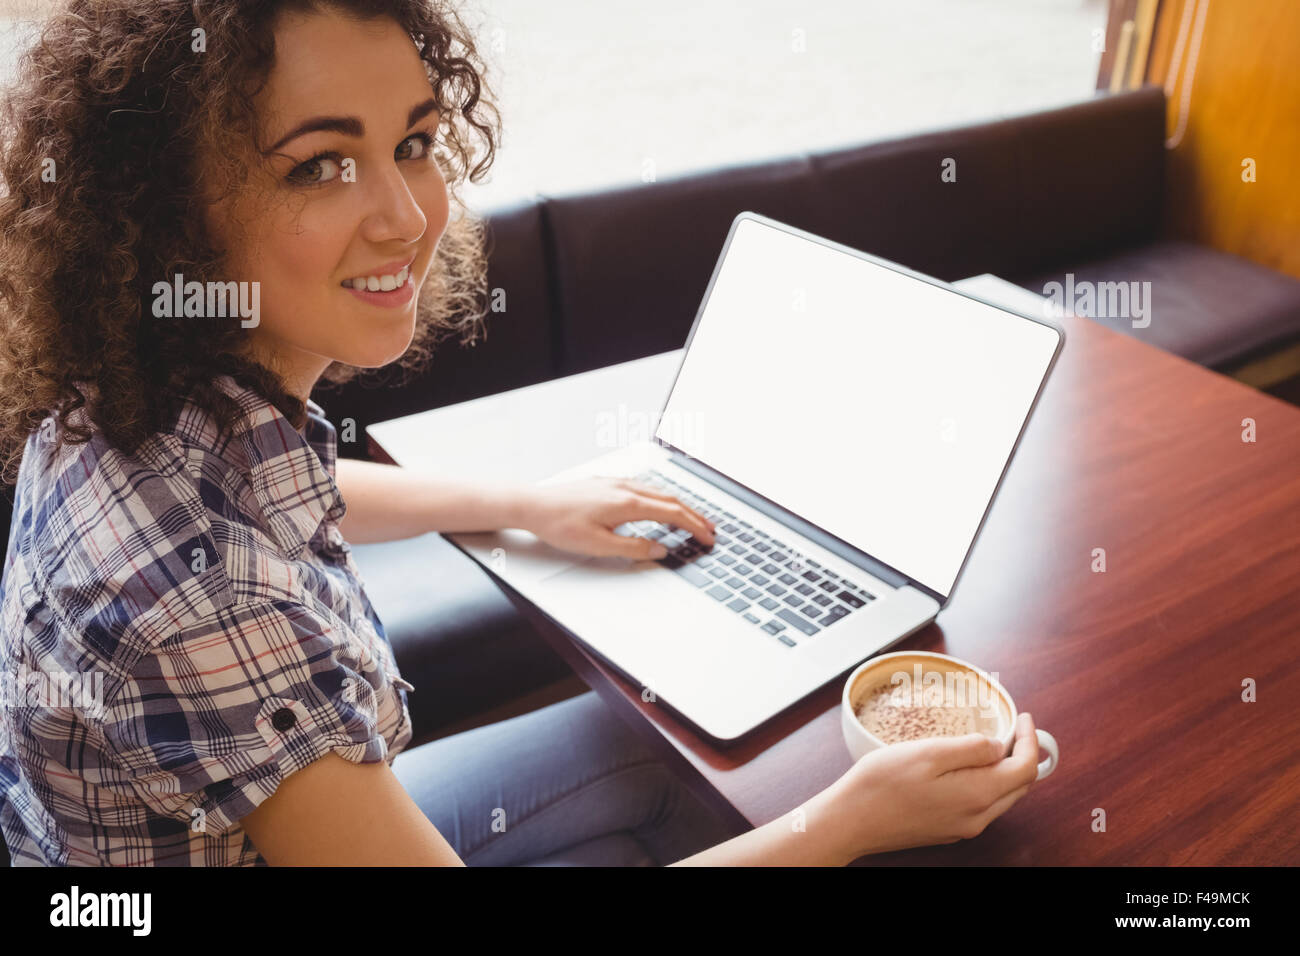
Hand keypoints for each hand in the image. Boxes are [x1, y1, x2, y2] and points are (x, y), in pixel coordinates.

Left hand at [518, 476, 716, 559]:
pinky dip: (662, 497)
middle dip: (694, 514)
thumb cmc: (560, 524)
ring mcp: (616, 483)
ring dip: (679, 505)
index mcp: (628, 503)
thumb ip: (633, 547)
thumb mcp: (599, 545)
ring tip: (691, 517)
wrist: (533, 505)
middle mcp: (626, 488)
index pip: (673, 513)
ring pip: (658, 491)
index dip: (694, 526)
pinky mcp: (607, 482)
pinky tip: (659, 503)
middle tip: (710, 528)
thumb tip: (660, 548)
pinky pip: (644, 487)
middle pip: (671, 499)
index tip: (708, 536)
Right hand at [820, 712, 1042, 861]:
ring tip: (994, 744)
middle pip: (1019, 786)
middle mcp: (976, 817)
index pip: (1025, 769)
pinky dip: (988, 784)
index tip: (1025, 719)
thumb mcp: (928, 753)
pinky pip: (981, 806)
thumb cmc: (882, 784)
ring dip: (1006, 770)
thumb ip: (970, 749)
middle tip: (1017, 729)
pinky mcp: (947, 830)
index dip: (1031, 741)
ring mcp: (962, 827)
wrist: (850, 820)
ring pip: (1002, 798)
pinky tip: (968, 767)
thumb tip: (999, 746)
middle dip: (1023, 755)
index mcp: (977, 795)